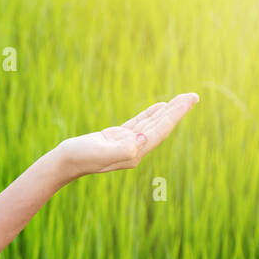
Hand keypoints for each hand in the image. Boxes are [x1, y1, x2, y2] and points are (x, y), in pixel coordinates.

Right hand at [57, 92, 199, 177]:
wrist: (64, 162)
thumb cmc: (80, 157)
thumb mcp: (101, 152)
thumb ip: (122, 148)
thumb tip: (142, 139)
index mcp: (135, 152)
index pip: (160, 130)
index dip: (175, 115)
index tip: (189, 100)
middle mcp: (135, 148)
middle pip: (161, 126)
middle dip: (177, 111)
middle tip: (194, 96)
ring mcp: (127, 143)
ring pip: (153, 123)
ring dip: (168, 111)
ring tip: (182, 99)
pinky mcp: (117, 137)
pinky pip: (140, 123)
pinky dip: (151, 114)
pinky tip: (160, 107)